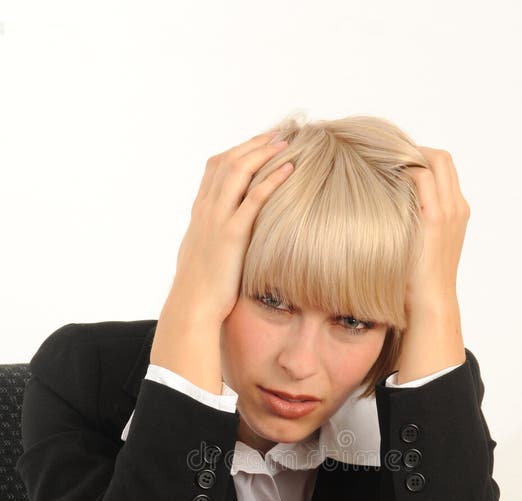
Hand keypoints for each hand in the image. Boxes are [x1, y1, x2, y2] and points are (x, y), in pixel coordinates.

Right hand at [170, 130, 293, 323]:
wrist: (192, 305)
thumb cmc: (199, 288)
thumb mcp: (202, 254)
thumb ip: (211, 237)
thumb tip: (220, 236)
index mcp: (199, 212)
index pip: (215, 167)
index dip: (238, 150)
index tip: (258, 143)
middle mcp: (206, 209)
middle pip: (228, 161)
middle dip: (254, 144)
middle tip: (278, 134)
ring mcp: (218, 220)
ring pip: (239, 172)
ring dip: (263, 153)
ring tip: (285, 143)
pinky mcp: (232, 235)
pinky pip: (254, 199)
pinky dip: (272, 179)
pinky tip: (289, 170)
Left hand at [395, 148, 467, 382]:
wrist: (430, 304)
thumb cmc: (417, 283)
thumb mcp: (416, 246)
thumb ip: (409, 225)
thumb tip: (380, 213)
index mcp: (455, 213)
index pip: (443, 169)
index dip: (420, 159)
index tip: (394, 163)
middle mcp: (456, 207)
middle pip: (442, 158)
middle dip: (415, 151)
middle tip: (385, 157)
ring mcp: (449, 211)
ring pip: (436, 160)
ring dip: (408, 156)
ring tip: (381, 161)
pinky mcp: (435, 218)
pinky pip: (422, 176)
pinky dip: (404, 169)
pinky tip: (382, 177)